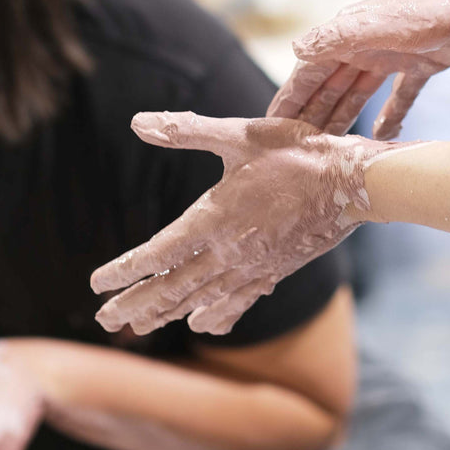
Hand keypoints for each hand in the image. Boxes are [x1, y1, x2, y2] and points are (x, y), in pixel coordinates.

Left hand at [90, 112, 387, 335]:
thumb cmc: (297, 153)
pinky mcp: (273, 273)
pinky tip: (203, 326)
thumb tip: (138, 121)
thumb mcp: (240, 134)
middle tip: (105, 319)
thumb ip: (186, 130)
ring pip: (200, 300)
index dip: (124, 271)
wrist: (353, 184)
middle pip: (172, 287)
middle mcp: (228, 252)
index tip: (97, 284)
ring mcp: (251, 269)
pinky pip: (238, 303)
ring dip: (166, 315)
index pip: (157, 253)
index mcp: (213, 218)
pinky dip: (217, 317)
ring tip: (138, 328)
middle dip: (135, 304)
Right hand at [268, 0, 449, 138]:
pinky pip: (398, 95)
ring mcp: (393, 54)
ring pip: (357, 93)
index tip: (270, 127)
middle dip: (310, 115)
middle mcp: (366, 43)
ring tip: (328, 149)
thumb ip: (339, 37)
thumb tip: (296, 49)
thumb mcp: (383, 24)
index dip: (289, 100)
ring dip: (341, 118)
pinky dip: (389, 115)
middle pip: (329, 86)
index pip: (309, 72)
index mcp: (350, 34)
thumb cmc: (439, 6)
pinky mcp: (422, 63)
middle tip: (293, 149)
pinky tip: (381, 135)